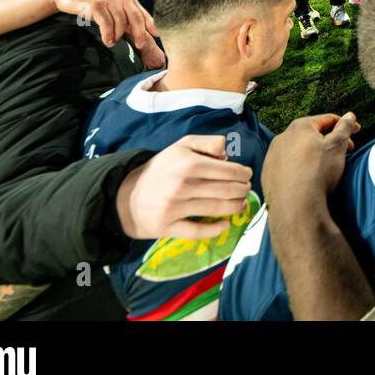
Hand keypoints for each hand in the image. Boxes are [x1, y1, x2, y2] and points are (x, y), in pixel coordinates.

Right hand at [53, 0, 162, 66]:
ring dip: (118, 36)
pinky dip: (108, 35)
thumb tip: (141, 31)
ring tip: (112, 43)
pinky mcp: (96, 6)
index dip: (151, 24)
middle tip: (140, 45)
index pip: (143, 13)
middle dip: (140, 33)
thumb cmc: (94, 2)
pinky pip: (106, 24)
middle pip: (135, 18)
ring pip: (120, 23)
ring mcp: (108, 2)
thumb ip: (126, 14)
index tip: (157, 35)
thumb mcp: (113, 5)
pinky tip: (107, 41)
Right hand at [116, 135, 252, 239]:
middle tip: (246, 189)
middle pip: (226, 190)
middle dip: (242, 190)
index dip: (243, 174)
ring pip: (216, 209)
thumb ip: (207, 143)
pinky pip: (197, 231)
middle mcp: (182, 185)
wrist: (127, 194)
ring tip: (241, 204)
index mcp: (188, 163)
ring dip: (235, 207)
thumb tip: (227, 153)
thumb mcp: (182, 146)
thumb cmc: (162, 168)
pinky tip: (225, 225)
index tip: (247, 175)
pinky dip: (215, 229)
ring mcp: (174, 208)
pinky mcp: (167, 227)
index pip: (227, 170)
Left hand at [262, 113, 360, 203]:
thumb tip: (349, 116)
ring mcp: (272, 156)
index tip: (357, 131)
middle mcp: (282, 138)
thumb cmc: (318, 172)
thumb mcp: (337, 146)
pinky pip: (287, 165)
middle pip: (312, 134)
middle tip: (346, 150)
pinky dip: (299, 167)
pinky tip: (308, 177)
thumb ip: (344, 127)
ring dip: (313, 154)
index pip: (327, 120)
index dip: (345, 124)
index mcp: (299, 127)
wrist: (295, 206)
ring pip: (298, 150)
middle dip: (330, 140)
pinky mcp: (268, 174)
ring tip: (326, 165)